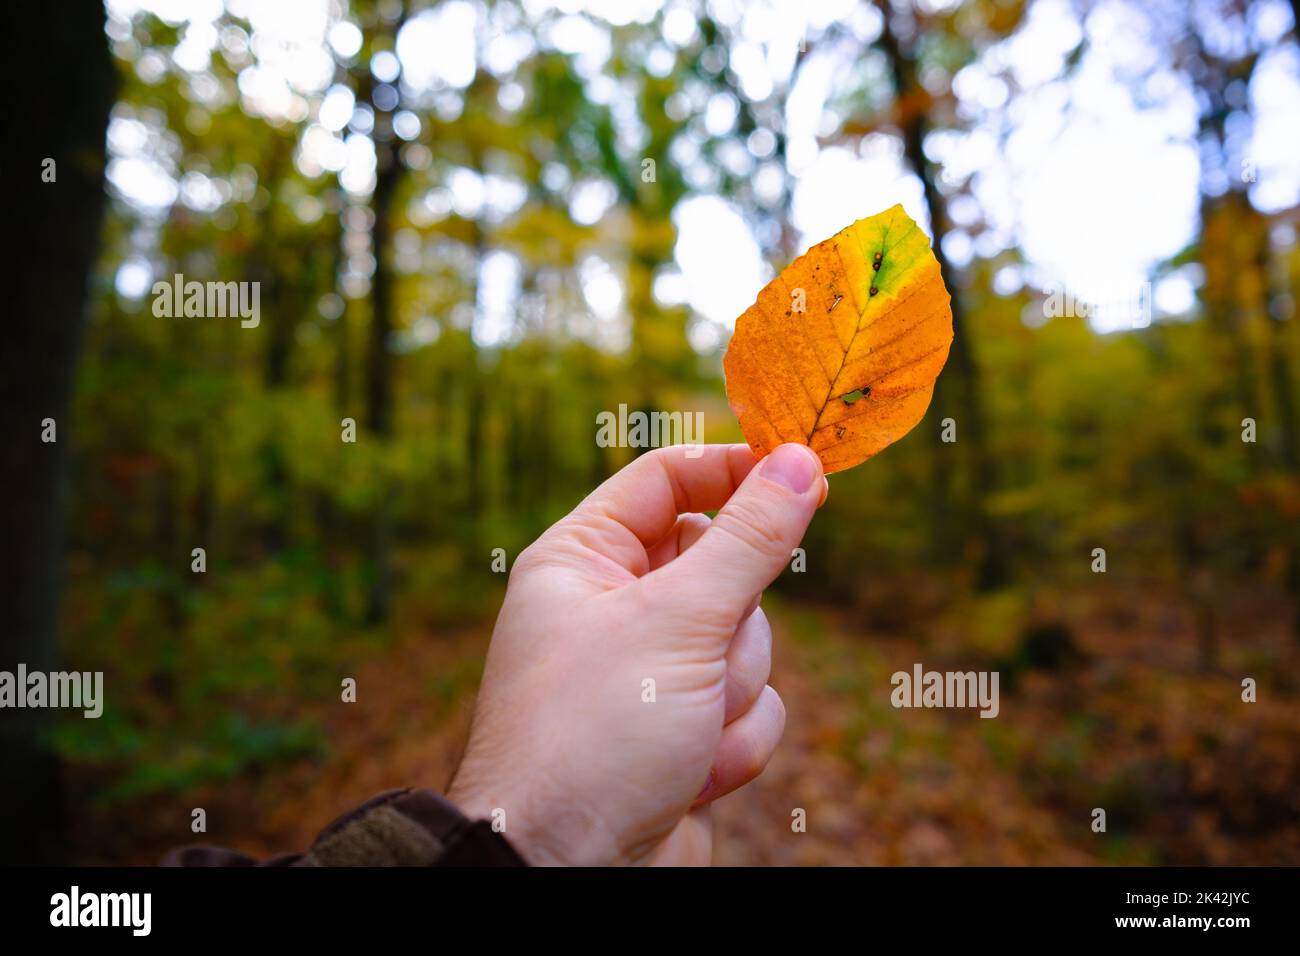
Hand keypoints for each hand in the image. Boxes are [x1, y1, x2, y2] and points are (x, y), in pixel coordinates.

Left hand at [447, 442, 826, 864]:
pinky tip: (687, 776)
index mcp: (586, 560)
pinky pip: (751, 708)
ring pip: (748, 642)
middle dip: (729, 621)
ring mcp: (653, 674)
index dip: (735, 470)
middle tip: (701, 652)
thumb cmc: (591, 734)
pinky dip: (731, 745)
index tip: (806, 471)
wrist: (565, 873)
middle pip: (723, 565)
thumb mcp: (676, 621)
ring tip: (681, 730)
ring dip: (731, 691)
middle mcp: (615, 609)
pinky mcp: (684, 732)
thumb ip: (749, 539)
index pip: (669, 480)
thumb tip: (801, 461)